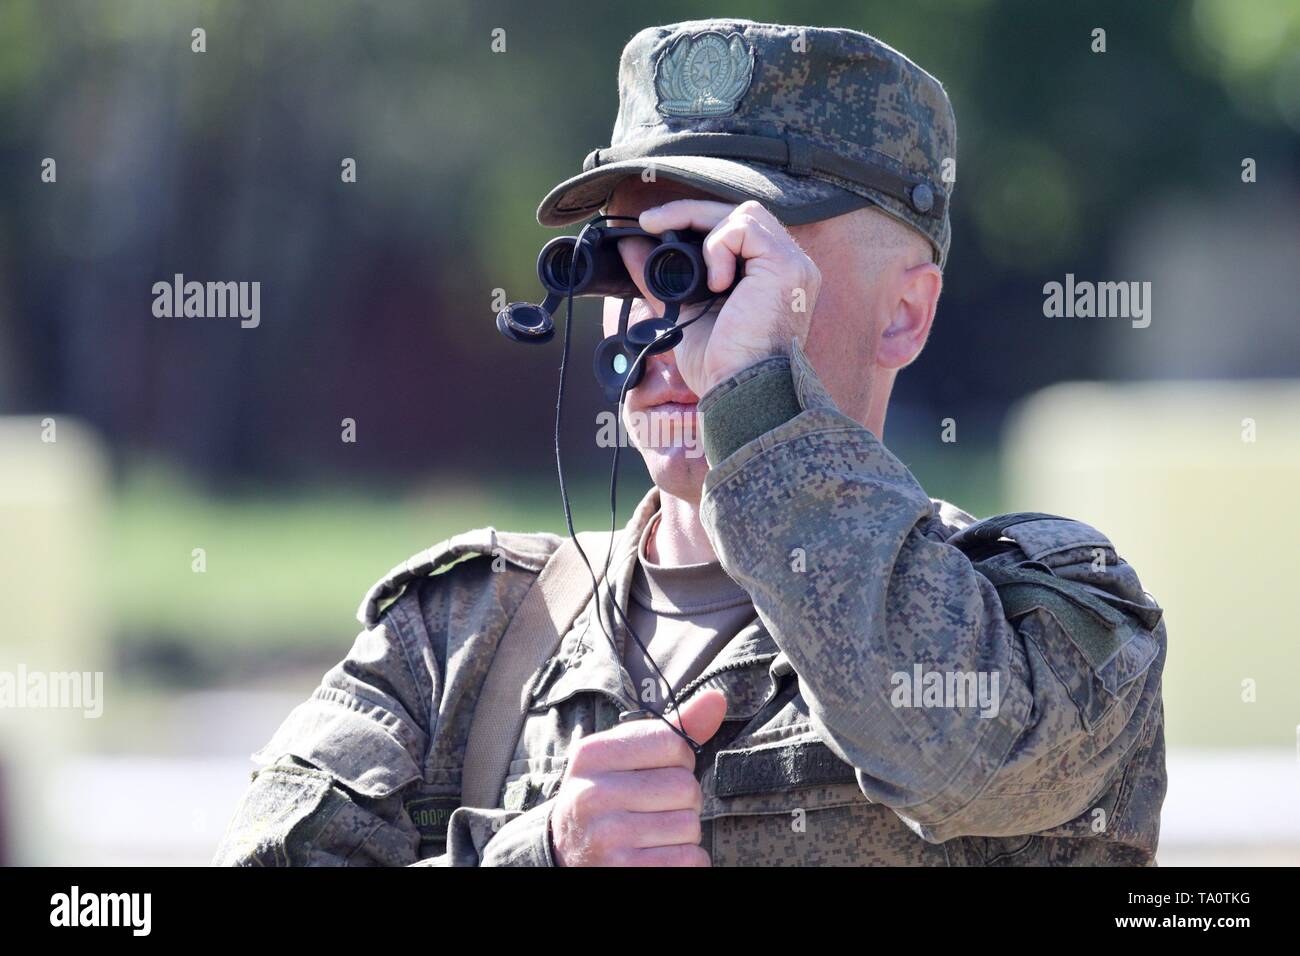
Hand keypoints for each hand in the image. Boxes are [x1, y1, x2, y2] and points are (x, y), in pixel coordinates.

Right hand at [549, 689, 726, 866]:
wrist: (568, 854)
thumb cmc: (609, 797)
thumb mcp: (624, 757)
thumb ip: (673, 730)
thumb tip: (717, 699)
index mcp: (592, 754)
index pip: (672, 743)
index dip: (680, 759)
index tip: (658, 771)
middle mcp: (593, 794)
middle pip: (686, 786)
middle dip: (684, 800)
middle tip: (656, 808)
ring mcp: (606, 837)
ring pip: (690, 825)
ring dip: (684, 832)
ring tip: (654, 833)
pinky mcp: (624, 871)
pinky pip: (690, 859)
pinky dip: (687, 860)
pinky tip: (659, 855)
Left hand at [639, 199, 820, 397]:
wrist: (739, 390)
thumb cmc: (720, 364)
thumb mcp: (680, 312)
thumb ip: (659, 278)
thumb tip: (631, 248)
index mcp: (768, 277)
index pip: (733, 229)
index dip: (692, 220)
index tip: (651, 226)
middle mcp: (787, 266)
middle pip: (738, 213)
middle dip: (688, 212)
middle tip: (650, 222)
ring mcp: (793, 264)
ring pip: (744, 213)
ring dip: (707, 233)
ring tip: (702, 278)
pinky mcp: (787, 266)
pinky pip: (745, 227)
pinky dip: (719, 248)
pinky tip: (717, 284)